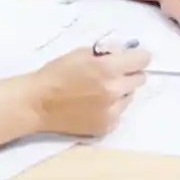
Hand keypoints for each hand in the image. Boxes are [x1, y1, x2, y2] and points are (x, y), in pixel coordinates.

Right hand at [30, 46, 150, 136]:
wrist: (37, 104)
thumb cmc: (56, 74)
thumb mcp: (81, 53)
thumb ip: (107, 53)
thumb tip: (124, 54)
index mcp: (108, 69)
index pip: (143, 60)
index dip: (137, 57)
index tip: (132, 58)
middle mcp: (115, 91)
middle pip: (140, 79)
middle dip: (129, 74)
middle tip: (112, 74)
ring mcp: (112, 111)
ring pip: (130, 96)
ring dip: (121, 91)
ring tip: (98, 91)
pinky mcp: (107, 126)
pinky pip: (120, 112)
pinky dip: (112, 108)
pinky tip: (94, 106)